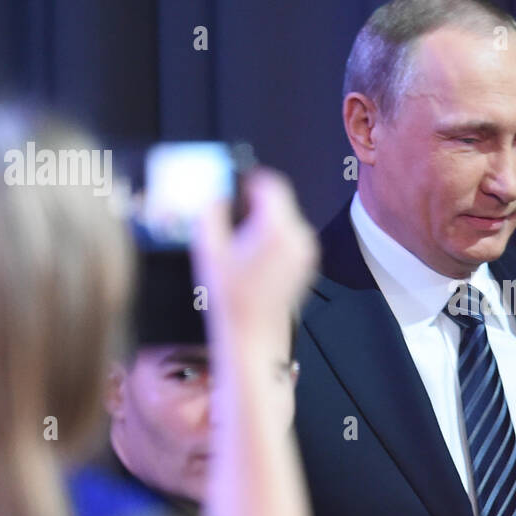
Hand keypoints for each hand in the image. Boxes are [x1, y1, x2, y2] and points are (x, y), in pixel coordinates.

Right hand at [192, 170, 318, 347]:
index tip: (234, 184)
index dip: (249, 179)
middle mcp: (299, 238)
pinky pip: (290, 239)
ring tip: (238, 239)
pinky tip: (251, 256)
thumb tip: (214, 193)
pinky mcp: (307, 266)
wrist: (252, 336)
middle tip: (229, 213)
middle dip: (253, 203)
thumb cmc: (232, 299)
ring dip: (263, 221)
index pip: (271, 184)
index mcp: (279, 229)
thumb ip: (210, 211)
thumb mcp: (208, 248)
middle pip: (278, 202)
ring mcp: (307, 253)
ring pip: (285, 220)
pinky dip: (273, 238)